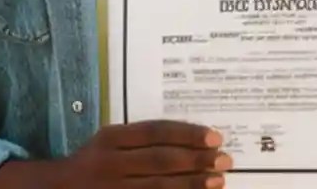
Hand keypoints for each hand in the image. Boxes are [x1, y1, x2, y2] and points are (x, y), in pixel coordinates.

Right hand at [0, 120, 231, 188]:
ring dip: (192, 184)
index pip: (155, 132)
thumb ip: (141, 138)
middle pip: (161, 160)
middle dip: (197, 160)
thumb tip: (191, 140)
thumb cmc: (91, 162)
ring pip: (158, 187)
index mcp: (109, 139)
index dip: (187, 134)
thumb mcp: (108, 141)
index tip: (215, 137)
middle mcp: (109, 164)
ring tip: (218, 180)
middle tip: (225, 159)